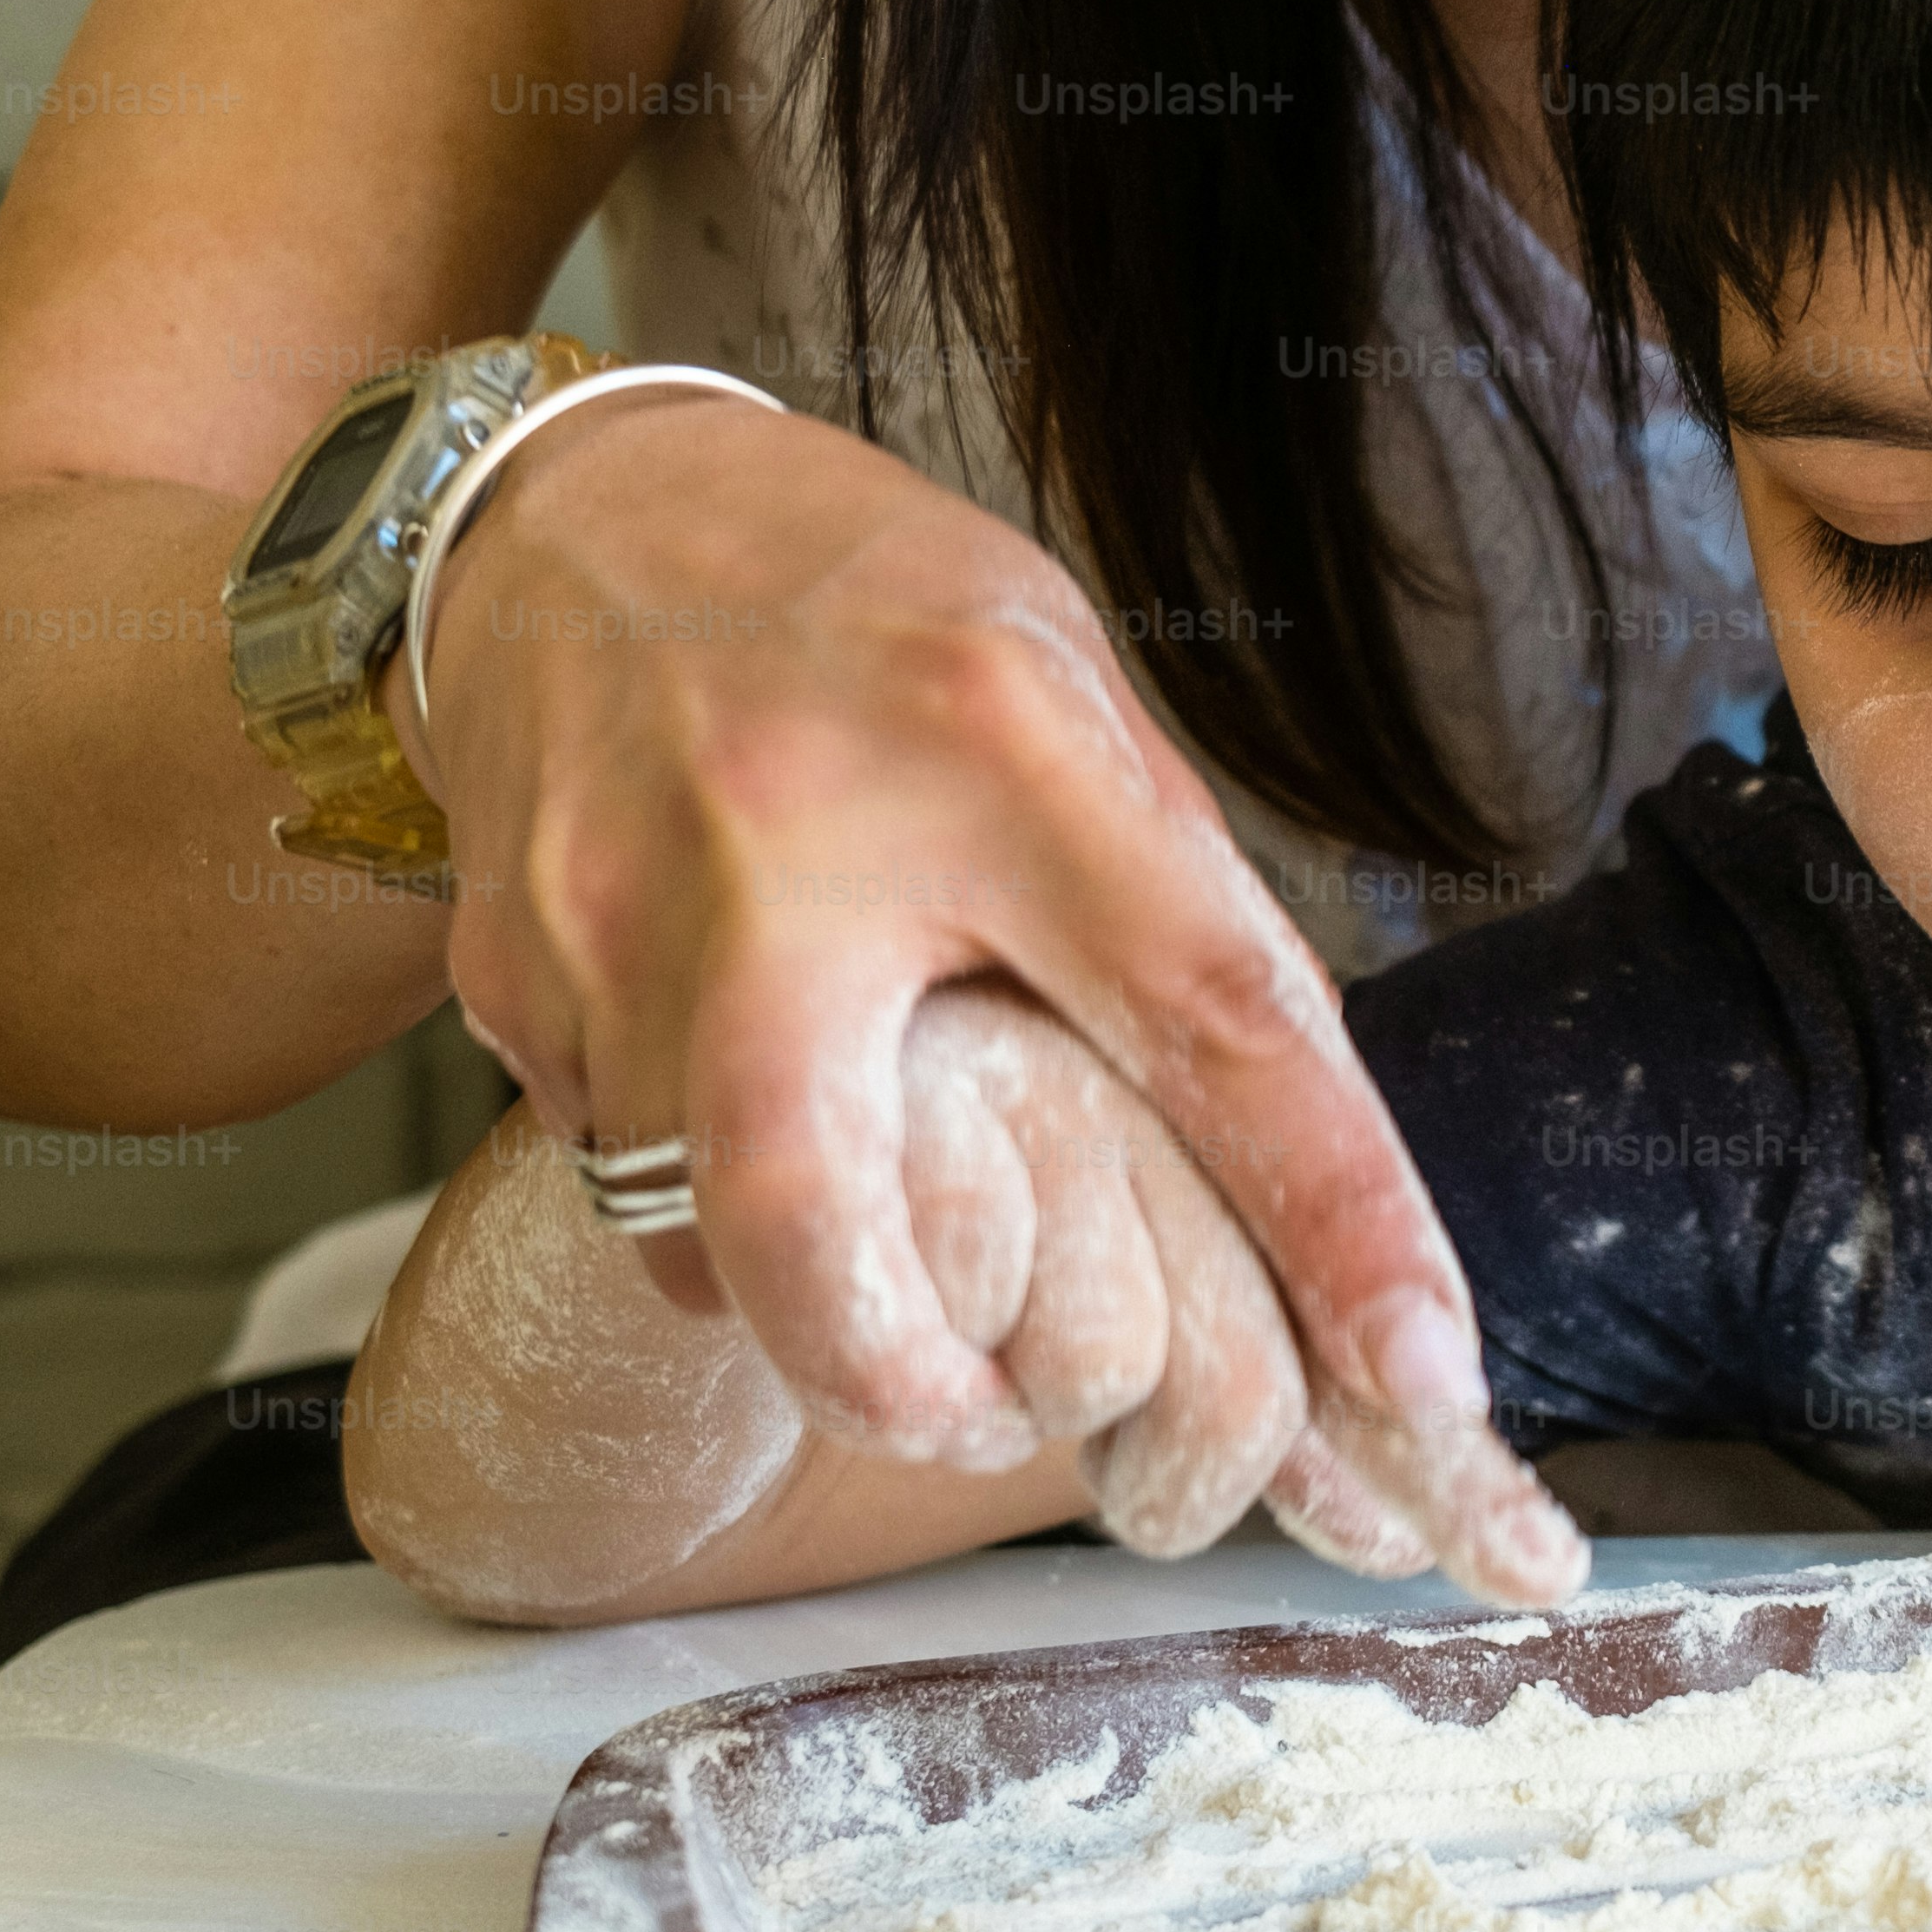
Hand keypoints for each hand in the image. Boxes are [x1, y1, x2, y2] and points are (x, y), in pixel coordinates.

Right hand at [409, 388, 1584, 1603]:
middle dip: (901, 1376)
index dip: (1330, 1207)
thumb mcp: (1064, 690)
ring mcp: (611, 914)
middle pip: (814, 1200)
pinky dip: (716, 1216)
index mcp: (993, 736)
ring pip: (708, 1233)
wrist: (571, 510)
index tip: (1424, 1375)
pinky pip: (623, 1179)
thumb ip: (1165, 901)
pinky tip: (760, 1136)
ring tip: (887, 1268)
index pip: (1200, 1003)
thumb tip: (1306, 1138)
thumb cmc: (871, 611)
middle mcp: (785, 834)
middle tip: (985, 1421)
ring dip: (818, 1298)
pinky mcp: (507, 977)